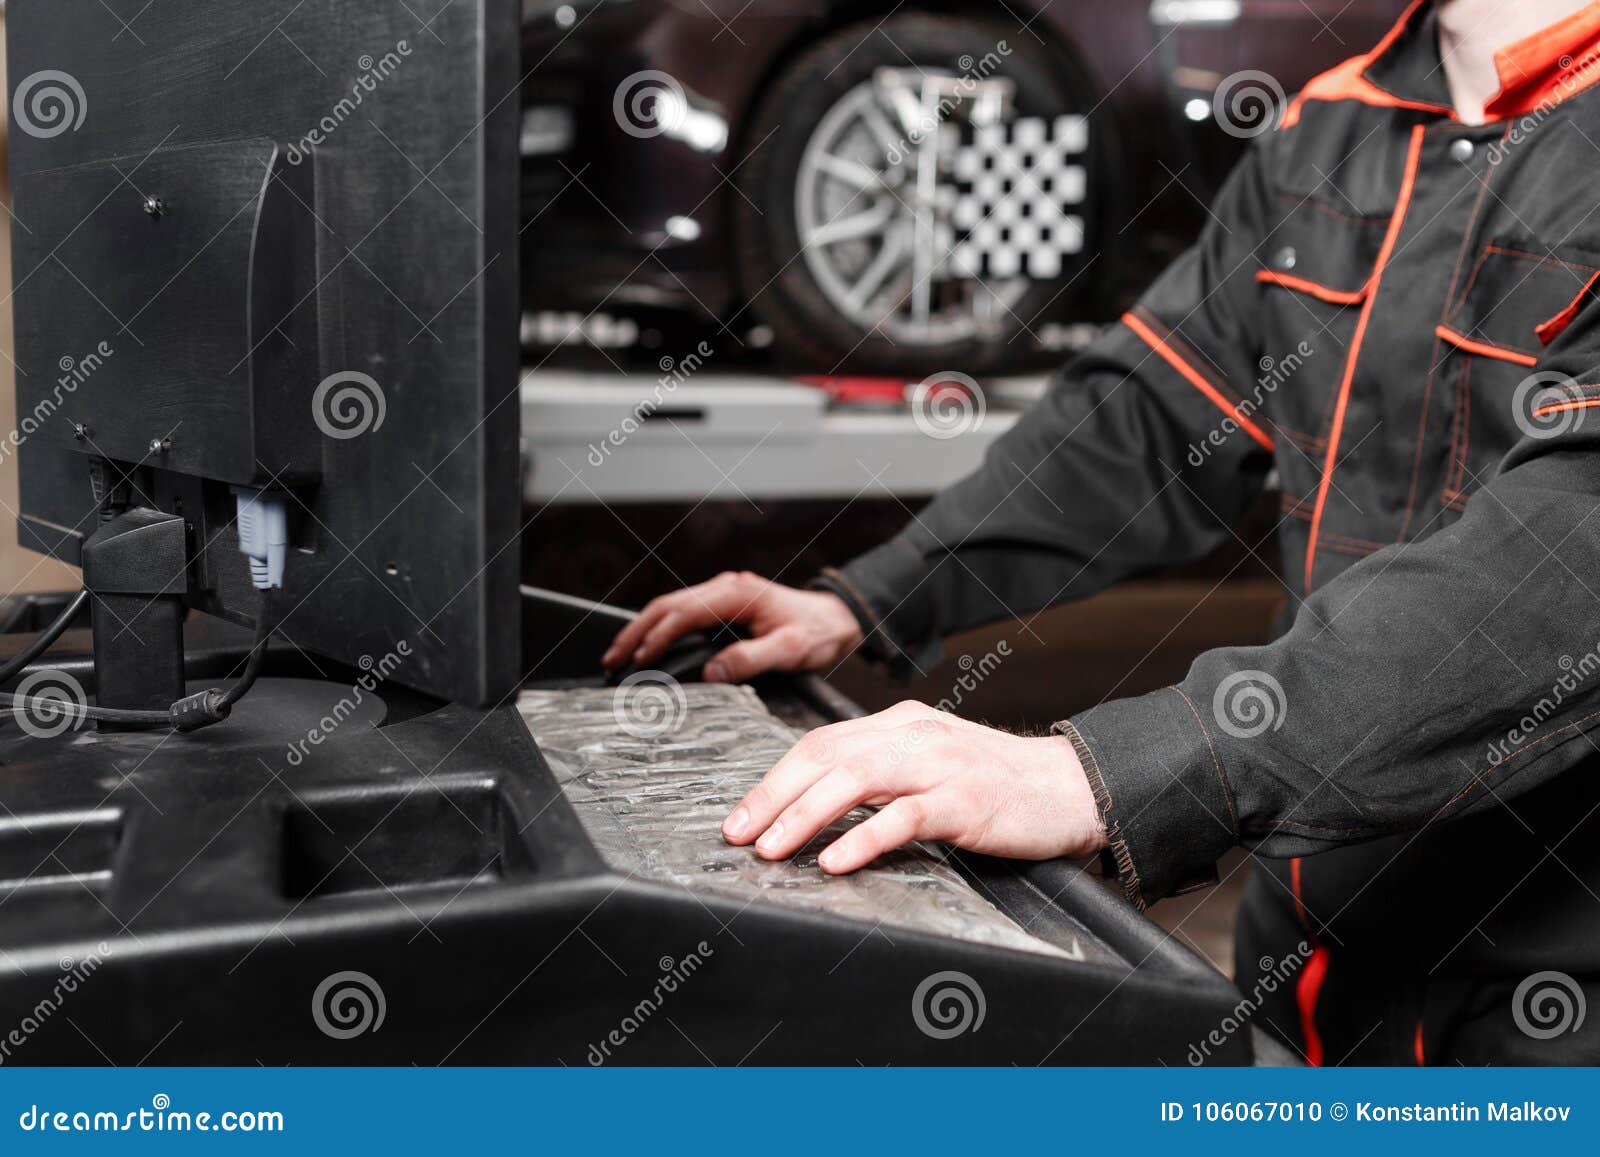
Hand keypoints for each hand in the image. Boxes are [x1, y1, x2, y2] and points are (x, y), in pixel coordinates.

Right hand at [602, 571, 863, 682]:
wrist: (836, 619)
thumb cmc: (817, 632)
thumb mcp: (790, 649)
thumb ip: (751, 658)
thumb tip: (712, 673)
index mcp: (736, 593)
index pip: (684, 612)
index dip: (658, 636)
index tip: (639, 660)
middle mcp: (724, 588)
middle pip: (666, 606)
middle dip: (635, 633)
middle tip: (610, 662)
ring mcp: (721, 594)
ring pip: (669, 608)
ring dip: (640, 630)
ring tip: (616, 656)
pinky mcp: (722, 606)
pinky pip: (681, 614)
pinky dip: (657, 629)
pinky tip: (644, 647)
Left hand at [721, 700, 1107, 872]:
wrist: (1072, 787)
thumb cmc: (997, 786)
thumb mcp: (929, 765)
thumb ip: (880, 776)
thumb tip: (814, 806)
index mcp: (899, 724)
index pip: (820, 743)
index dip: (773, 780)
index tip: (740, 816)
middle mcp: (913, 735)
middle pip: (825, 755)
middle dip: (772, 796)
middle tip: (737, 833)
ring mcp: (940, 765)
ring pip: (855, 779)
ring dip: (803, 815)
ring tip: (771, 848)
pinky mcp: (965, 801)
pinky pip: (903, 817)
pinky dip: (863, 838)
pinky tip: (835, 860)